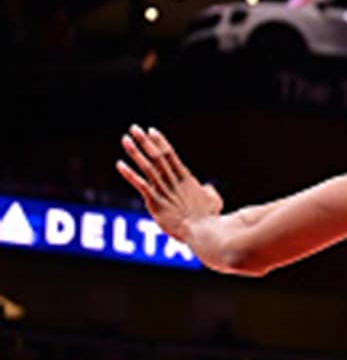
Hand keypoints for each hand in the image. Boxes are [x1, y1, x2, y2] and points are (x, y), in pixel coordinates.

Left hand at [117, 125, 223, 245]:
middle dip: (145, 141)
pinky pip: (140, 184)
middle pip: (157, 156)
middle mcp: (173, 180)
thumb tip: (207, 188)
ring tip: (125, 139)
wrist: (202, 231)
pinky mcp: (155, 202)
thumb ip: (209, 192)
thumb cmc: (208, 218)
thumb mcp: (214, 201)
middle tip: (134, 128)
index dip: (160, 142)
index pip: (170, 155)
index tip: (151, 130)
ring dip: (135, 152)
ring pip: (147, 166)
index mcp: (186, 178)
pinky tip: (119, 164)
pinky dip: (129, 174)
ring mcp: (163, 190)